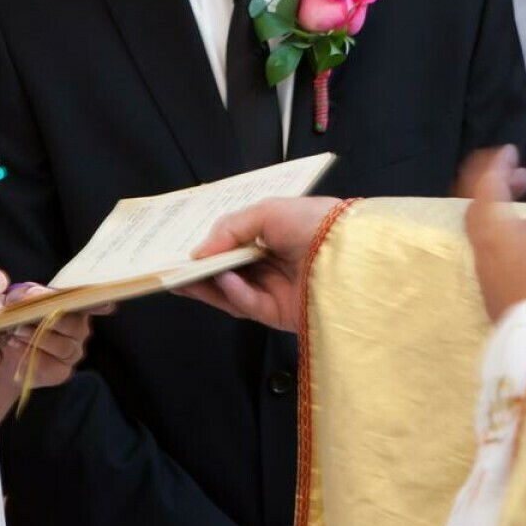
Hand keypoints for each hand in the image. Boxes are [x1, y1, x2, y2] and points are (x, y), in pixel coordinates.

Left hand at [0, 283, 112, 416]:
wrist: (0, 352)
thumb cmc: (16, 319)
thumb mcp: (16, 300)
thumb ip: (27, 295)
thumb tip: (37, 295)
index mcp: (74, 306)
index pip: (94, 305)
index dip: (100, 306)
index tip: (105, 305)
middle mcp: (79, 329)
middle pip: (75, 326)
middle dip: (49, 322)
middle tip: (24, 320)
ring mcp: (73, 352)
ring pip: (64, 347)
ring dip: (37, 339)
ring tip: (15, 332)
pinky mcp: (61, 371)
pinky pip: (50, 365)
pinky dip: (29, 355)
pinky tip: (14, 346)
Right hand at [176, 196, 342, 330]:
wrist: (353, 254)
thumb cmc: (318, 224)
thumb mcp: (270, 211)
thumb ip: (231, 228)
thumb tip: (200, 250)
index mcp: (277, 236)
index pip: (236, 244)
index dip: (210, 248)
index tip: (183, 250)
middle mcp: (275, 263)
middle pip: (229, 272)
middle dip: (201, 271)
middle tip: (172, 269)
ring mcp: (277, 290)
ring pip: (233, 293)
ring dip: (209, 285)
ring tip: (183, 277)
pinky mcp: (281, 314)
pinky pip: (250, 305)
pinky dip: (235, 293)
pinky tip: (225, 279)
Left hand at [464, 144, 525, 321]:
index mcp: (492, 226)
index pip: (486, 182)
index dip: (497, 163)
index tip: (511, 151)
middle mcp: (481, 245)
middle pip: (478, 205)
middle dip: (497, 185)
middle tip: (522, 177)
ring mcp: (484, 269)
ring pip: (486, 229)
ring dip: (504, 212)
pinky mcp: (492, 288)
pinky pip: (493, 250)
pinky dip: (507, 235)